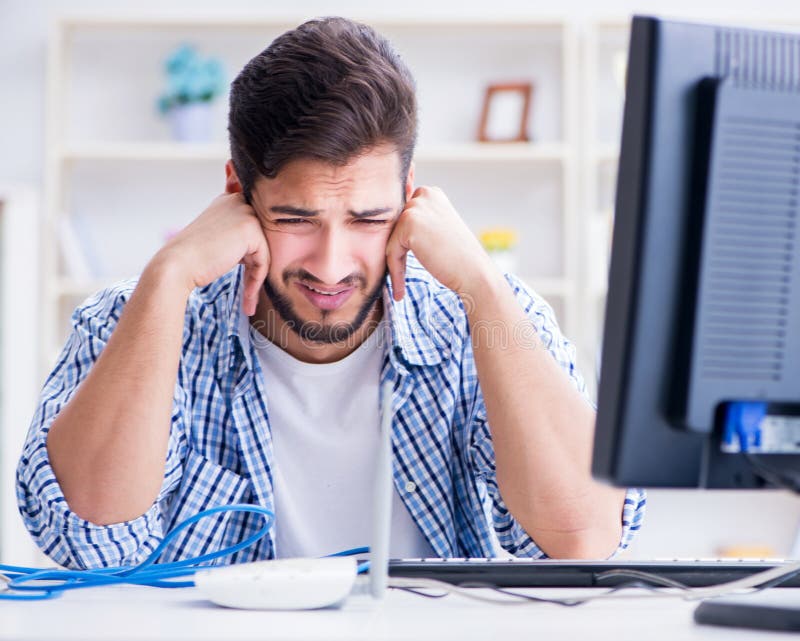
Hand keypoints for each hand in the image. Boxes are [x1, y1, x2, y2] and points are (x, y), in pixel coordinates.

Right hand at [154, 193, 269, 315]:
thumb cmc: (193, 258)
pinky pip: (264, 260)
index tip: (243, 278)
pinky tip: (248, 296)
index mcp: (228, 201)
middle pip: (259, 241)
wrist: (177, 265)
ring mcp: (245, 213)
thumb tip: (257, 251)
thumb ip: (237, 237)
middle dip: (255, 267)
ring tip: (247, 299)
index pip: (252, 230)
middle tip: (247, 292)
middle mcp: (238, 202)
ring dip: (256, 277)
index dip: (248, 256)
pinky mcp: (251, 229)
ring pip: (263, 252)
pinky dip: (256, 279)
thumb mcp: (217, 239)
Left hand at [385, 186, 497, 301]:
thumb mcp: (437, 230)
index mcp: (431, 193)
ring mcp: (416, 207)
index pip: (401, 218)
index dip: (403, 243)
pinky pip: (390, 251)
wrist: (474, 273)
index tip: (406, 263)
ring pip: (391, 240)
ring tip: (401, 287)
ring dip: (395, 263)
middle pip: (394, 227)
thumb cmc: (457, 257)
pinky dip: (394, 272)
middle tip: (401, 278)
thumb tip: (387, 226)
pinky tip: (400, 291)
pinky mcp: (409, 223)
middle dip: (397, 251)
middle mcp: (424, 194)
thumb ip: (417, 223)